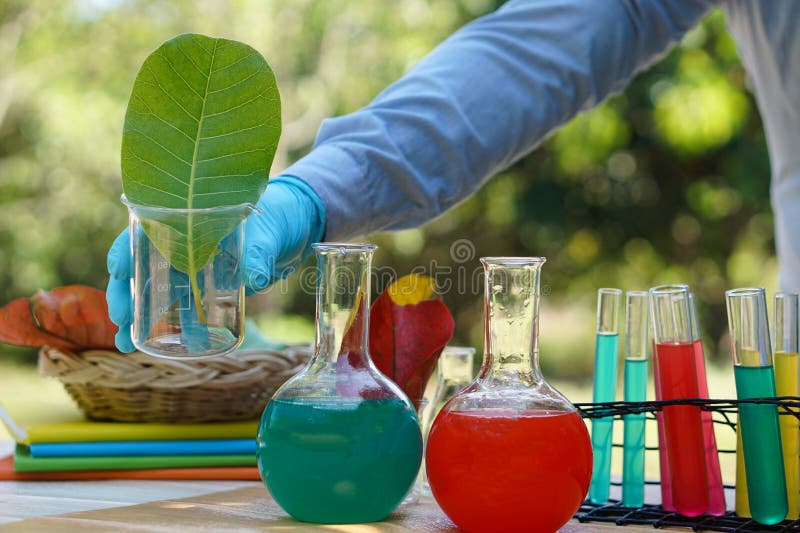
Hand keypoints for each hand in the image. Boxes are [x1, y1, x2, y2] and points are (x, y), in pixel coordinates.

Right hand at [106, 176, 325, 351]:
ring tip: (130, 346)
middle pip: (141, 268)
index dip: (126, 250)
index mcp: (187, 221)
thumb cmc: (279, 218)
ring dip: (142, 319)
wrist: (299, 230)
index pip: (144, 232)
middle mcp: (183, 245)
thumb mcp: (270, 232)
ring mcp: (195, 267)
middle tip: (121, 323)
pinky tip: (174, 347)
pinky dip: (177, 327)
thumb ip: (260, 252)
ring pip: (158, 292)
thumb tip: (253, 277)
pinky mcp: (211, 287)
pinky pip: (186, 307)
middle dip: (126, 296)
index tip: (118, 272)